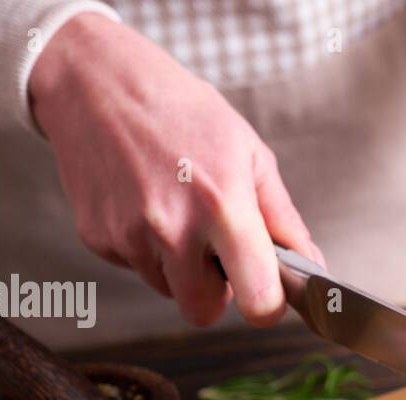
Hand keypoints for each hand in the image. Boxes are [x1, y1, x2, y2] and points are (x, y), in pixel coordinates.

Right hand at [29, 14, 322, 327]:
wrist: (96, 82)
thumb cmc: (180, 110)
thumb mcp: (248, 152)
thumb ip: (282, 218)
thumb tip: (309, 265)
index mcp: (223, 207)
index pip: (258, 302)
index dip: (267, 307)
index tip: (267, 294)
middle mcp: (173, 229)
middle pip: (204, 312)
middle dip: (216, 292)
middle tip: (217, 252)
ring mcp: (130, 237)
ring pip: (169, 290)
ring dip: (179, 266)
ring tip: (176, 209)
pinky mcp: (98, 238)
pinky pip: (137, 267)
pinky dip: (146, 247)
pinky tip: (144, 202)